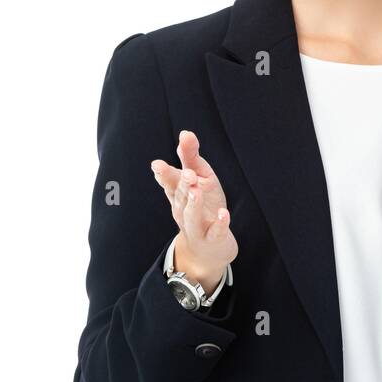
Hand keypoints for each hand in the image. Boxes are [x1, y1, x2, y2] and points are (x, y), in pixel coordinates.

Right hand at [150, 129, 237, 289]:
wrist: (209, 248)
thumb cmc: (203, 207)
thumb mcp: (200, 179)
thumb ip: (191, 158)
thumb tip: (185, 133)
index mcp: (179, 195)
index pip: (170, 183)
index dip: (164, 175)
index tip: (157, 164)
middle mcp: (183, 211)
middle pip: (181, 197)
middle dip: (182, 185)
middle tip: (187, 173)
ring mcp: (197, 227)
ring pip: (192, 216)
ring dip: (194, 203)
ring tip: (197, 190)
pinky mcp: (212, 239)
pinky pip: (215, 232)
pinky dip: (219, 224)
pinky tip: (224, 214)